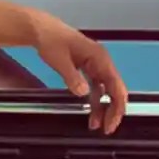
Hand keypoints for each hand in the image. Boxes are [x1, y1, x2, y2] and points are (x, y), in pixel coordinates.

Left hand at [28, 11, 127, 133]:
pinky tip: (91, 111)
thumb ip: (73, 78)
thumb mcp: (60, 60)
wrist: (41, 30)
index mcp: (99, 57)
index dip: (116, 106)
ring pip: (106, 90)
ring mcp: (95, 64)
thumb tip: (84, 93)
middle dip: (113, 110)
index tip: (111, 123)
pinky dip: (96, 100)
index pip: (116, 86)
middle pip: (115, 89)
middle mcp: (101, 61)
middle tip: (106, 128)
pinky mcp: (88, 68)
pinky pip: (97, 87)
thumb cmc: (51, 40)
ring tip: (95, 125)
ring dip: (103, 107)